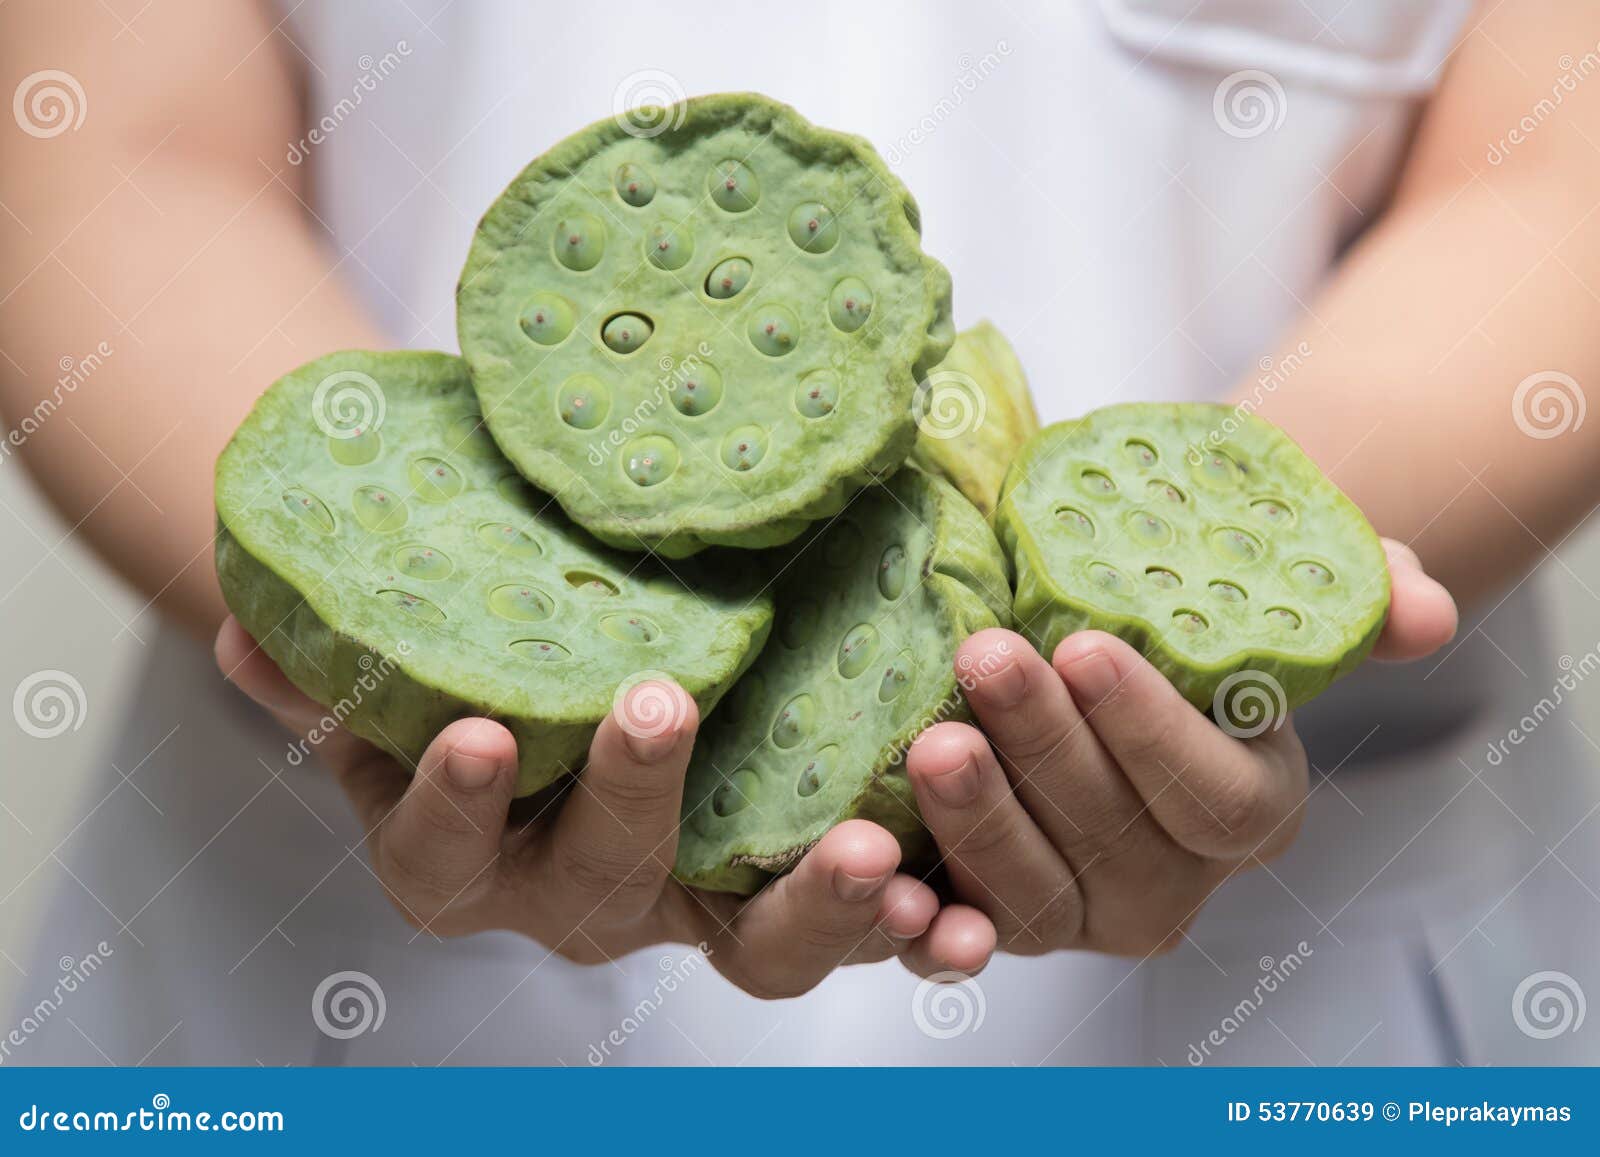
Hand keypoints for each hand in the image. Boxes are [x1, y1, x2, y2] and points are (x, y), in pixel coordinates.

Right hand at [215, 617, 991, 997]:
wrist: (572, 698)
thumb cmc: (486, 669)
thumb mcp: (416, 660)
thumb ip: (343, 653)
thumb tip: (248, 622)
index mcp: (472, 849)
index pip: (443, 846)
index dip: (450, 800)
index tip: (479, 729)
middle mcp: (581, 896)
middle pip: (600, 891)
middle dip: (628, 805)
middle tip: (662, 710)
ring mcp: (697, 904)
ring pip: (751, 947)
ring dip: (815, 913)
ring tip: (879, 865)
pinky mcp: (795, 892)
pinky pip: (857, 932)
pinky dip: (914, 930)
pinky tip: (964, 912)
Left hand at [904, 538, 1457, 958]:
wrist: (1100, 643)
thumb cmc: (1190, 617)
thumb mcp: (1280, 593)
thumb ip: (1366, 596)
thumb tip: (1424, 614)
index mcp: (1250, 813)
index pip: (1210, 796)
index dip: (1152, 732)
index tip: (1090, 647)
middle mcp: (1171, 884)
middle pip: (1109, 841)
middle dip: (1044, 752)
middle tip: (985, 660)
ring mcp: (1080, 912)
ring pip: (1030, 894)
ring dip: (976, 823)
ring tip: (927, 738)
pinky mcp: (996, 916)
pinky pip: (959, 933)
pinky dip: (920, 917)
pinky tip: (877, 865)